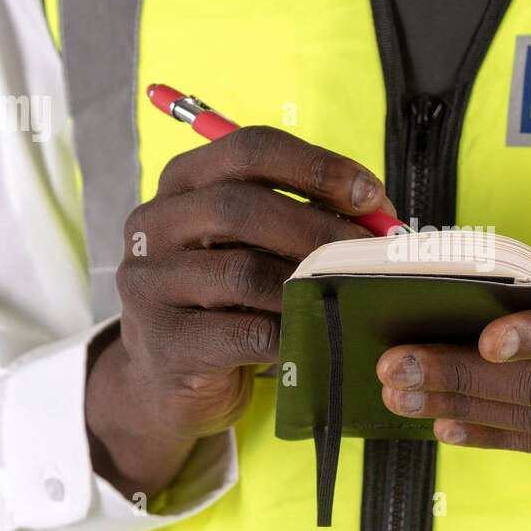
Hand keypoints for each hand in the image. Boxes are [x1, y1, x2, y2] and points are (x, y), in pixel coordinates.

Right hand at [87, 127, 394, 499]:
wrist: (170, 380)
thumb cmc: (226, 301)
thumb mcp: (256, 246)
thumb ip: (306, 218)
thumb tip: (380, 216)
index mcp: (181, 184)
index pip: (248, 150)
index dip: (315, 166)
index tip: (370, 193)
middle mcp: (153, 225)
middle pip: (239, 206)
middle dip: (318, 226)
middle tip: (369, 250)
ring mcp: (150, 285)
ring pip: (242, 272)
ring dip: (308, 282)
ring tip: (349, 292)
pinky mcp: (166, 342)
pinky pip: (245, 333)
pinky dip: (293, 332)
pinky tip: (318, 333)